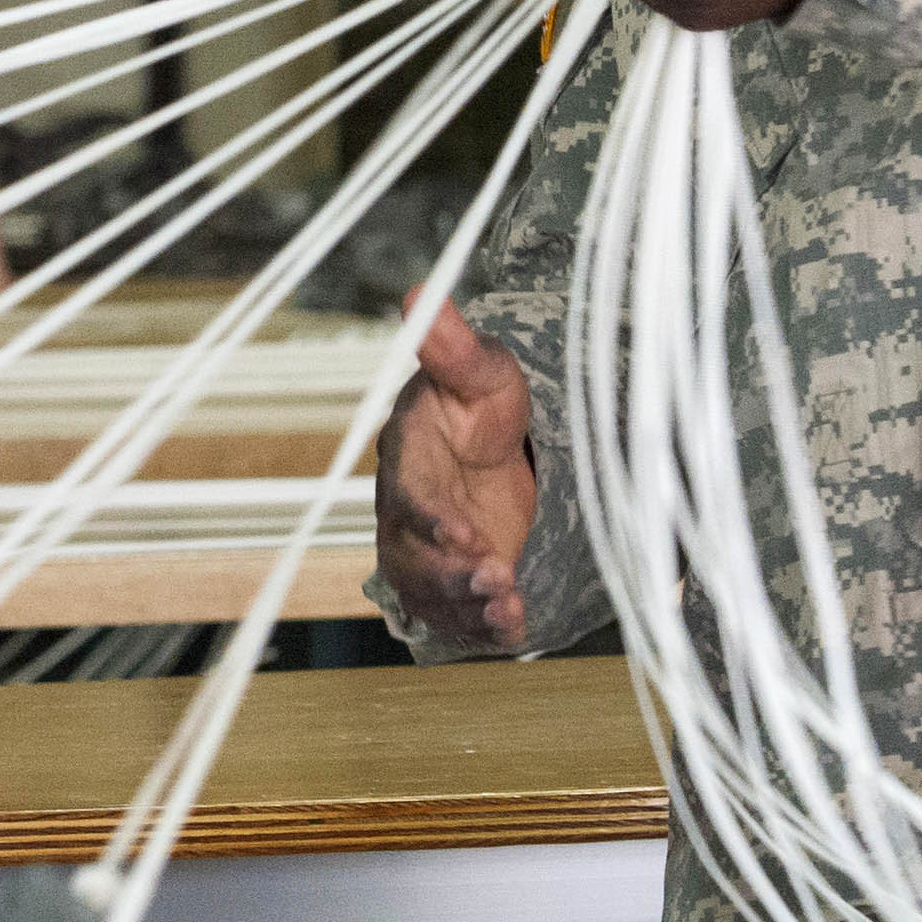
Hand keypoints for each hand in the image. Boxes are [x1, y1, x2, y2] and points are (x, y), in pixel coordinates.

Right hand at [376, 297, 541, 649]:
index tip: (462, 534)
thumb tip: (421, 292)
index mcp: (408, 457)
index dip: (429, 518)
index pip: (408, 493)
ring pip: (433, 592)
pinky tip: (514, 629)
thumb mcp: (482, 371)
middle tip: (497, 578)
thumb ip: (454, 346)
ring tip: (509, 608)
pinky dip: (482, 628)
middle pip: (414, 555)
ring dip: (469, 606)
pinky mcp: (454, 580)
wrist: (499, 448)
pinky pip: (457, 614)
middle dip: (452, 574)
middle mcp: (407, 512)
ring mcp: (427, 553)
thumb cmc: (483, 404)